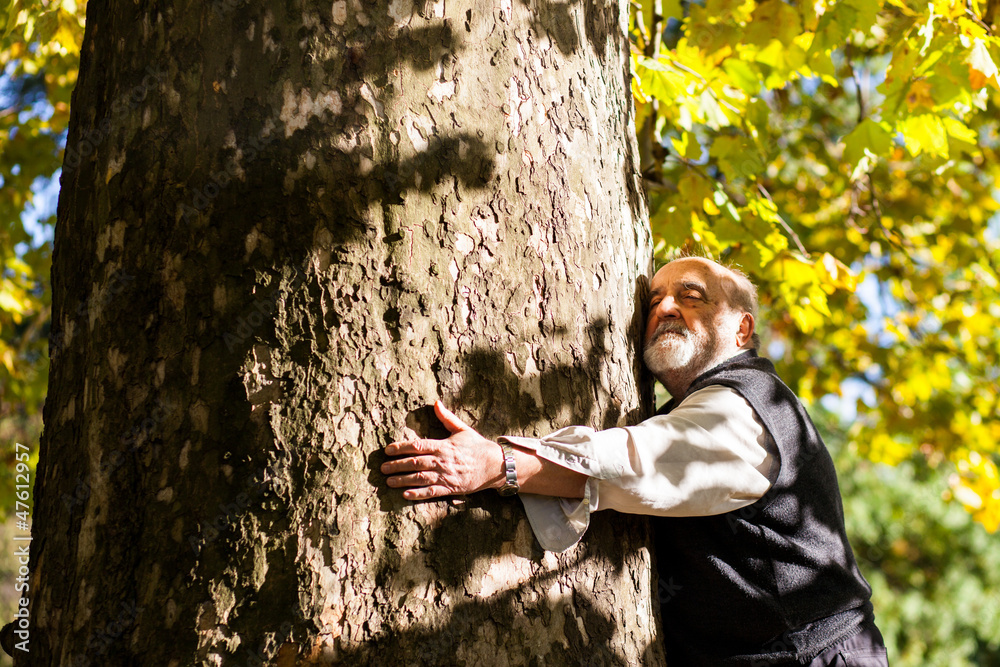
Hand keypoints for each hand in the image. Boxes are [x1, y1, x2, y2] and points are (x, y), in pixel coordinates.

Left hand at [381, 401, 502, 499]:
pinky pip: (432, 492)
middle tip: (382, 468)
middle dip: (397, 465)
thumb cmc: (477, 446)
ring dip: (403, 480)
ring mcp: (446, 476)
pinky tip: (406, 495)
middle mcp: (442, 461)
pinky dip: (418, 494)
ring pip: (420, 478)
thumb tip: (436, 402)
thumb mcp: (462, 429)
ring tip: (389, 482)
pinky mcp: (451, 488)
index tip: (388, 450)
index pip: (418, 445)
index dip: (401, 448)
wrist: (494, 464)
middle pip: (415, 463)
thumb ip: (446, 417)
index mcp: (443, 445)